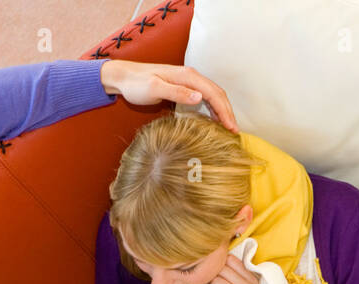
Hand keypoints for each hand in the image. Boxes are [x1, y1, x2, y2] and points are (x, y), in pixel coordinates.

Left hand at [99, 61, 237, 131]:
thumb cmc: (136, 84)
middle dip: (228, 112)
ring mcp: (187, 81)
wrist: (124, 77)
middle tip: (235, 131)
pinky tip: (214, 119)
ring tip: (228, 127)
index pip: (214, 94)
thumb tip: (200, 97)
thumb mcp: (155, 88)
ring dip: (222, 110)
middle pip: (217, 93)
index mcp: (187, 76)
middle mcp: (191, 76)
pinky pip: (204, 97)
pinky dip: (213, 108)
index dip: (225, 111)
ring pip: (212, 95)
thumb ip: (177, 92)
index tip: (232, 128)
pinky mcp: (183, 87)